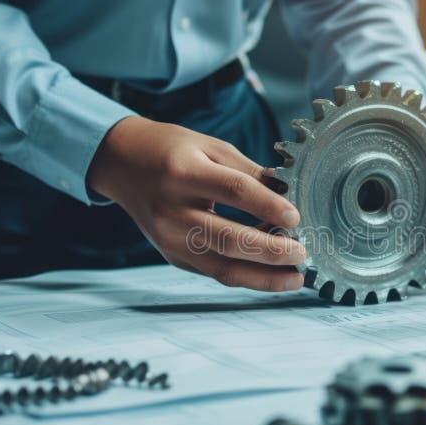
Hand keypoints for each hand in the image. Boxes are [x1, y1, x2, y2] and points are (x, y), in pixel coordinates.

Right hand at [87, 116, 305, 290]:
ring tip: (295, 277)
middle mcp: (172, 211)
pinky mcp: (173, 257)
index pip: (234, 191)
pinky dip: (247, 275)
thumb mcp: (211, 147)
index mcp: (183, 172)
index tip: (297, 217)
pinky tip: (272, 272)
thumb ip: (249, 172)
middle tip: (302, 254)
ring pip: (223, 268)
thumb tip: (290, 196)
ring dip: (264, 277)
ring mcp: (169, 239)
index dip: (269, 206)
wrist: (123, 164)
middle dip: (272, 251)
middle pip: (229, 239)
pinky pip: (215, 272)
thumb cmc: (172, 151)